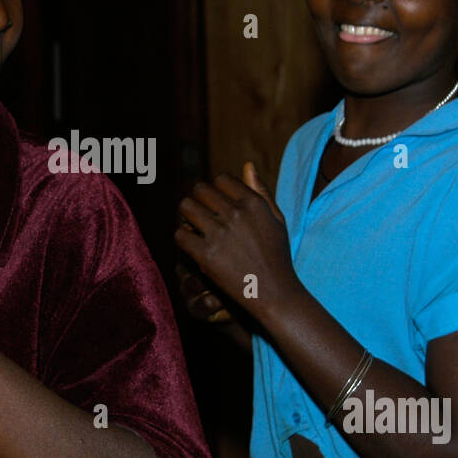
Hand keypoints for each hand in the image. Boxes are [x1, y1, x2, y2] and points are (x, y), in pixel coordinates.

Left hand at [174, 162, 297, 321]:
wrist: (275, 293)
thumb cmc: (277, 256)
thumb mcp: (277, 220)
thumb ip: (261, 191)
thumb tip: (247, 164)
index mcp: (253, 203)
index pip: (221, 179)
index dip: (215, 190)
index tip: (215, 204)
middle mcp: (235, 214)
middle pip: (199, 190)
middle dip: (197, 200)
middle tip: (199, 214)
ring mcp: (219, 234)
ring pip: (185, 208)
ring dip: (185, 215)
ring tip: (192, 226)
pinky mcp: (206, 255)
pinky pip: (180, 235)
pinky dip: (182, 239)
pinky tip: (191, 246)